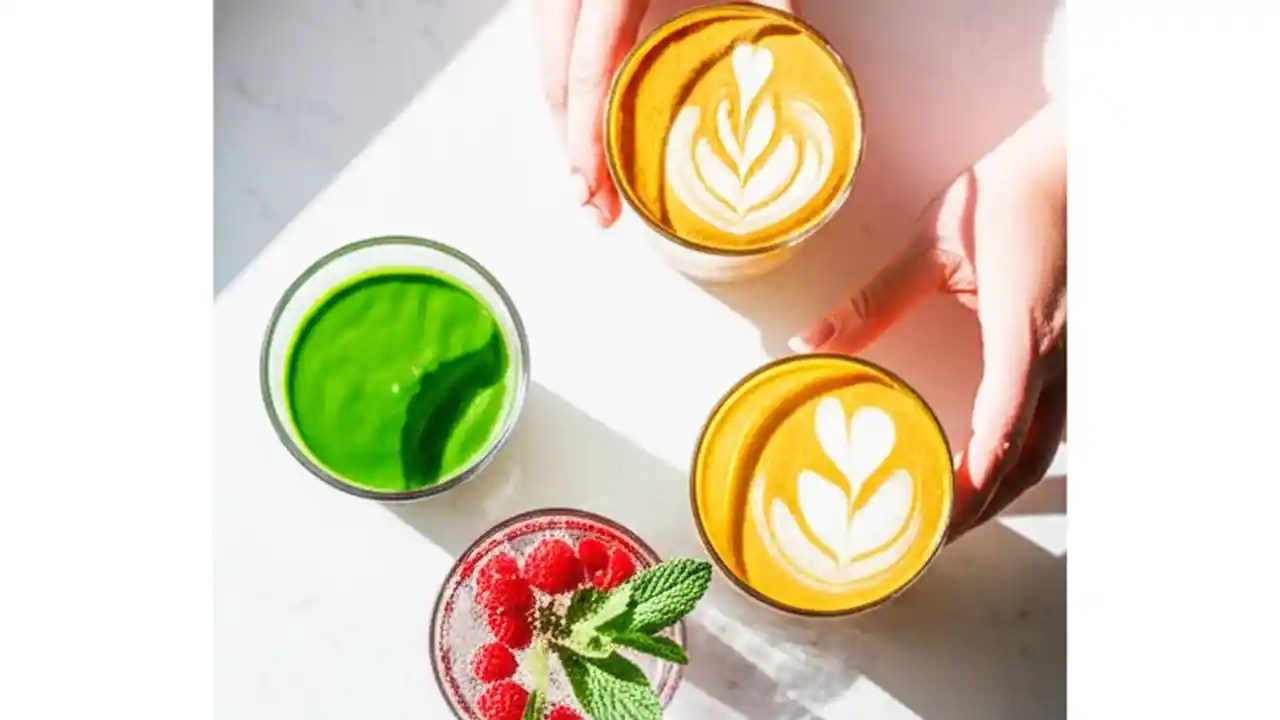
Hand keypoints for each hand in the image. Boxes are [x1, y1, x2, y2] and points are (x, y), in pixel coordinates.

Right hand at [533, 0, 793, 226]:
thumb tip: (792, 52)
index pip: (590, 69)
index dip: (587, 139)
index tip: (593, 193)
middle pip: (553, 73)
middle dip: (569, 146)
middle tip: (592, 207)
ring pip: (546, 53)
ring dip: (566, 116)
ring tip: (589, 172)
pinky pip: (554, 30)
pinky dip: (568, 76)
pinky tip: (589, 109)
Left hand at [788, 102, 1066, 538]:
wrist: (1075, 161)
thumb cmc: (1005, 195)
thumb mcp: (931, 245)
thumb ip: (873, 301)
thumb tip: (809, 340)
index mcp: (1022, 331)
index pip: (1001, 427)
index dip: (970, 480)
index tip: (939, 517)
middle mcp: (1057, 355)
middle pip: (1026, 457)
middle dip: (983, 505)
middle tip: (935, 537)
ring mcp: (1075, 355)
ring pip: (1048, 446)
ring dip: (1004, 487)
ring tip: (958, 515)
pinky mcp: (1074, 349)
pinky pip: (1054, 419)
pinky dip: (1021, 454)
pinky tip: (992, 465)